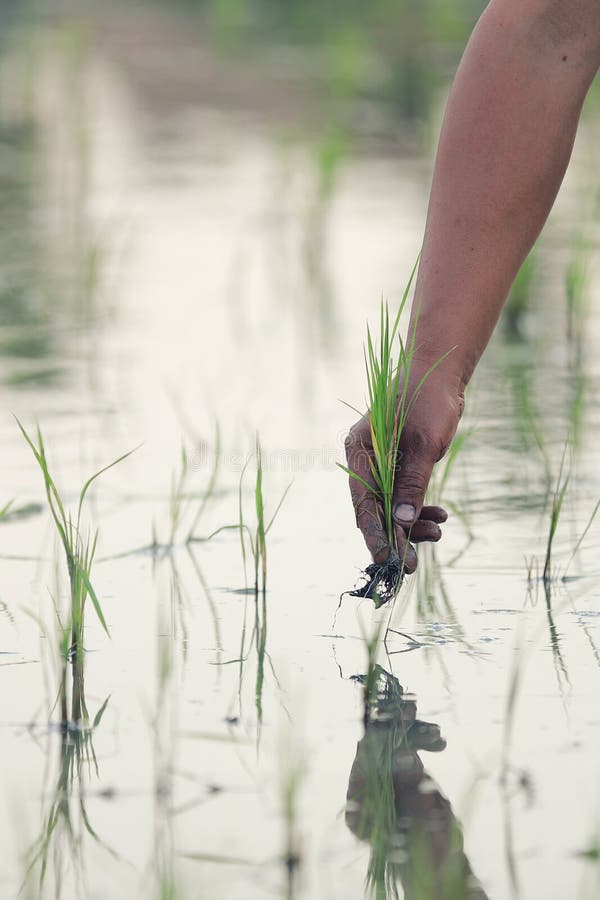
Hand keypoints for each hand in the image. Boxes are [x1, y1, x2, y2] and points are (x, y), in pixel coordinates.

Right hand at [344, 362, 463, 572]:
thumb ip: (412, 485)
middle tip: (411, 565)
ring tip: (437, 532)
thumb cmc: (429, 401)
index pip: (362, 503)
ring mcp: (381, 463)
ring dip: (411, 524)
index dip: (374, 535)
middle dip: (394, 536)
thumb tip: (403, 525)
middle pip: (374, 509)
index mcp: (359, 451)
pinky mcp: (399, 465)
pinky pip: (405, 495)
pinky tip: (440, 517)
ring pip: (391, 506)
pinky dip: (420, 508)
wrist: (441, 372)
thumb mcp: (424, 445)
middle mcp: (365, 460)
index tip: (387, 561)